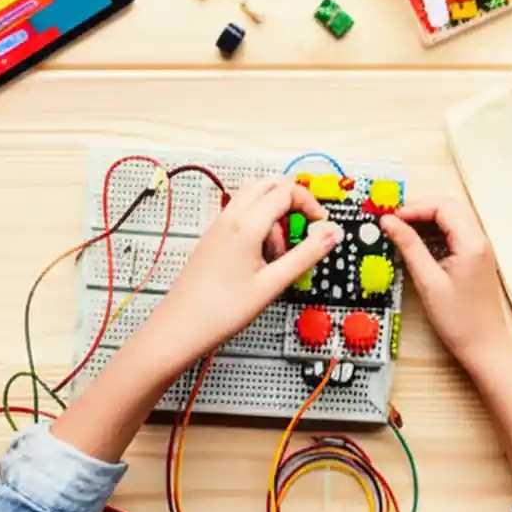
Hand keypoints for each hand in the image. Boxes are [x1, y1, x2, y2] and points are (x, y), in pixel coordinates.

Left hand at [145, 176, 338, 362]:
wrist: (181, 326)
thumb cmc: (221, 310)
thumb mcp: (273, 283)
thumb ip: (305, 255)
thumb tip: (331, 234)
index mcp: (246, 224)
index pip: (286, 191)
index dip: (310, 204)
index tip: (320, 225)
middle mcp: (230, 217)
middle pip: (269, 184)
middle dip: (292, 201)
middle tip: (303, 230)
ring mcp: (219, 225)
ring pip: (254, 197)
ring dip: (275, 213)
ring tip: (280, 251)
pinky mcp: (213, 237)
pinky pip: (242, 214)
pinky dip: (259, 224)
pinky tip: (262, 257)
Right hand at [380, 196, 509, 363]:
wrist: (485, 347)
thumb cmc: (459, 320)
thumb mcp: (428, 281)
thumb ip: (409, 247)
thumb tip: (389, 222)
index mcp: (471, 243)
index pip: (442, 207)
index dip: (414, 207)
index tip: (391, 218)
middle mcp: (480, 241)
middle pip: (449, 206)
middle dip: (420, 208)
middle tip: (394, 221)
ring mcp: (479, 249)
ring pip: (452, 218)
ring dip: (427, 219)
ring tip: (401, 232)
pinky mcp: (475, 259)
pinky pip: (454, 234)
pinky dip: (434, 233)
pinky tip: (417, 245)